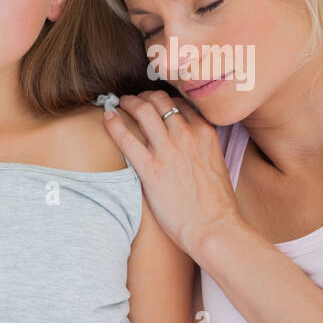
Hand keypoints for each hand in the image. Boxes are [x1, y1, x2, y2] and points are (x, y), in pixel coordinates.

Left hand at [103, 90, 244, 256]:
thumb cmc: (215, 203)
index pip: (182, 102)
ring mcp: (168, 150)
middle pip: (160, 101)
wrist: (214, 226)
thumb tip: (187, 143)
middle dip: (143, 96)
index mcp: (206, 133)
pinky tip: (107, 116)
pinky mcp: (150, 169)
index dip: (164, 99)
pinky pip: (126, 138)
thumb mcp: (215, 163)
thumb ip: (201, 147)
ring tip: (119, 103)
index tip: (153, 102)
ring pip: (143, 111)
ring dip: (128, 103)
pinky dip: (114, 123)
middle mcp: (187, 135)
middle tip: (133, 100)